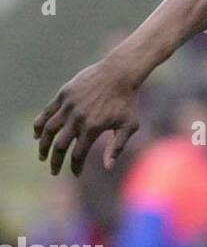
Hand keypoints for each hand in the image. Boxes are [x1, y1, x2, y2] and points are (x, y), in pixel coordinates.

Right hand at [34, 54, 141, 175]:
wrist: (120, 73)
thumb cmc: (128, 101)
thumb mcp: (129, 125)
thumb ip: (117, 147)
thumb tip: (108, 168)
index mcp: (93, 128)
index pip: (78, 154)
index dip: (75, 167)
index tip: (75, 174)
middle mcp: (78, 118)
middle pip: (59, 146)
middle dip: (55, 161)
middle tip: (54, 171)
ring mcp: (69, 106)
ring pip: (48, 130)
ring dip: (43, 145)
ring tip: (42, 155)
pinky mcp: (63, 95)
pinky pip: (46, 113)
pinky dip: (39, 125)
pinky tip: (38, 135)